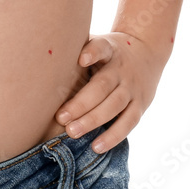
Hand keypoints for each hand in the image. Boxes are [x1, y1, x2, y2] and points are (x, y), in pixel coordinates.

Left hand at [55, 33, 164, 152]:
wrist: (146, 52)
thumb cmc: (108, 52)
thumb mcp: (97, 42)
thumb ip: (77, 48)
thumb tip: (43, 57)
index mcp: (109, 49)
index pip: (101, 47)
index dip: (92, 53)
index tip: (80, 59)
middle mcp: (121, 69)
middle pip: (102, 86)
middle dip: (81, 103)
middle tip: (61, 117)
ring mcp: (132, 87)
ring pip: (114, 106)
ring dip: (93, 121)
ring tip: (72, 132)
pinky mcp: (140, 105)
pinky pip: (128, 123)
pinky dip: (113, 136)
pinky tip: (96, 146)